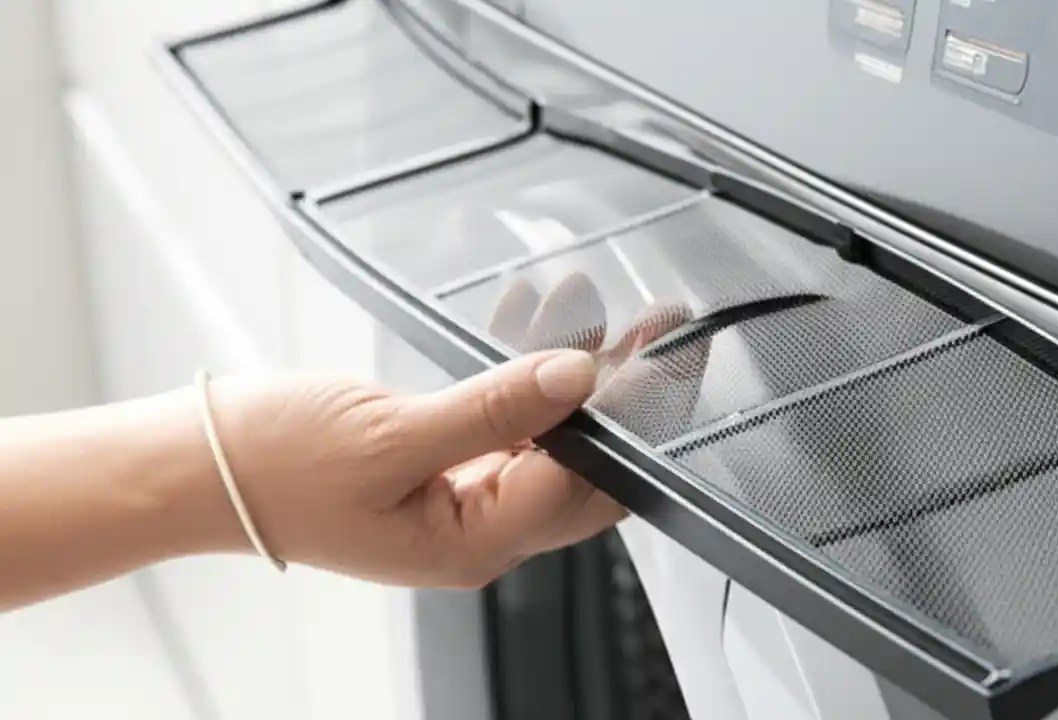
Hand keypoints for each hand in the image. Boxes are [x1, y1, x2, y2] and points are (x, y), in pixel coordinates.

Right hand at [196, 350, 623, 587]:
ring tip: (625, 323)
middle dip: (628, 403)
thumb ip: (493, 409)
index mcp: (473, 544)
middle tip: (665, 338)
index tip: (664, 361)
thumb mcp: (391, 435)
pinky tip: (552, 337)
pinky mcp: (444, 467)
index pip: (585, 487)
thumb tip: (575, 378)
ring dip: (585, 385)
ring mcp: (463, 500)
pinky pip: (512, 429)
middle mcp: (478, 530)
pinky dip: (534, 384)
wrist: (201, 466)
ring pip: (552, 444)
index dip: (630, 423)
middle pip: (583, 470)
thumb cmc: (275, 467)